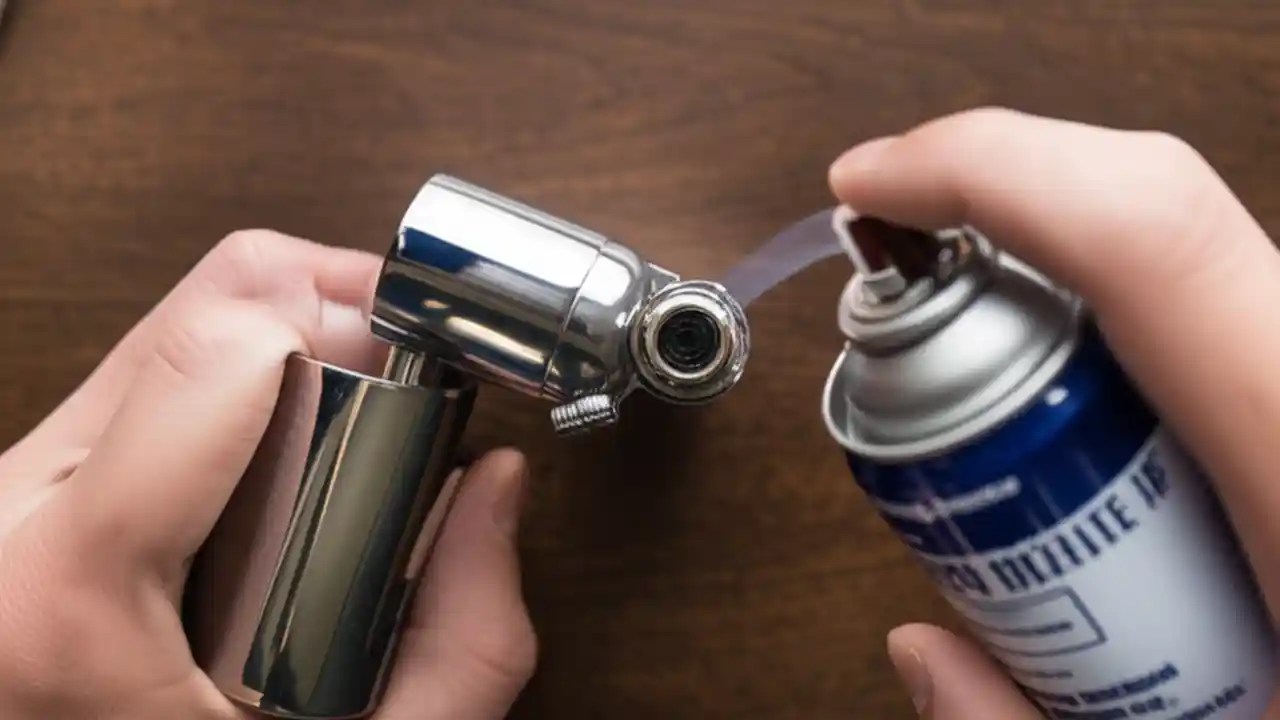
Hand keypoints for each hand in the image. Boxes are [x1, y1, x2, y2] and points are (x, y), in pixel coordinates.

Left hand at [0, 231, 536, 718]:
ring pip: (169, 323)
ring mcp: (10, 493)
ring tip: (354, 425)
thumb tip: (494, 482)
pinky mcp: (20, 488)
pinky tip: (293, 447)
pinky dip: (236, 380)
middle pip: (198, 311)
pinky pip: (143, 373)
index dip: (347, 318)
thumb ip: (462, 645)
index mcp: (79, 595)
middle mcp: (17, 519)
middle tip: (408, 393)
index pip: (217, 349)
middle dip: (329, 319)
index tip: (429, 361)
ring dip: (284, 344)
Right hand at [829, 108, 1279, 718]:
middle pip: (1163, 222)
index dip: (987, 170)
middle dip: (1005, 226)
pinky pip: (1248, 324)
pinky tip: (1123, 439)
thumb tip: (926, 653)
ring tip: (1009, 393)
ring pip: (1211, 264)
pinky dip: (1152, 335)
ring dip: (1077, 287)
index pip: (1148, 239)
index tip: (871, 183)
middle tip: (914, 302)